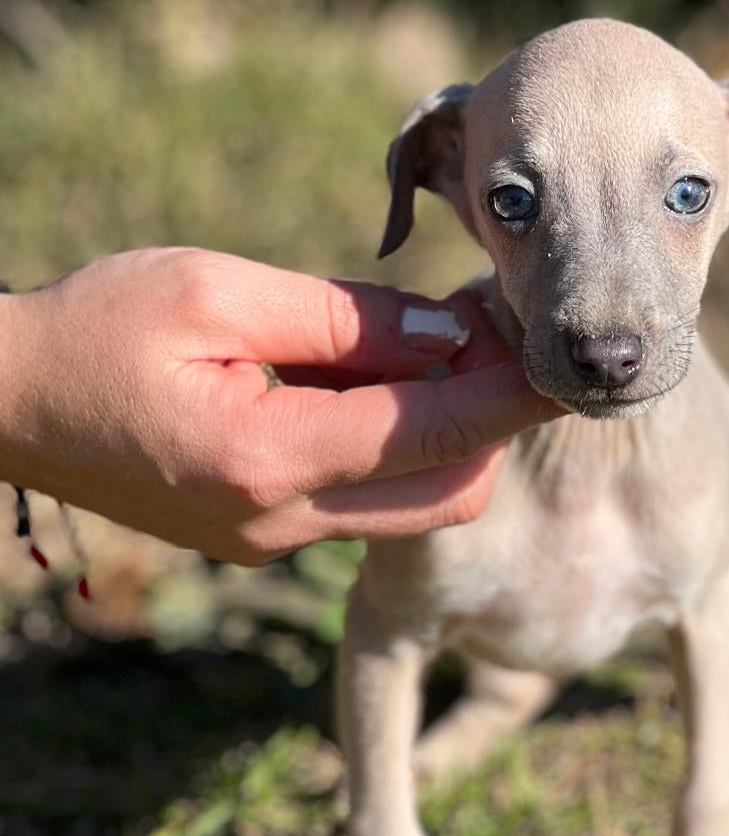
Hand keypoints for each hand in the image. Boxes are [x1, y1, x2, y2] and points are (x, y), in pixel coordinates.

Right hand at [0, 248, 560, 562]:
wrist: (6, 404)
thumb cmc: (97, 328)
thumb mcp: (215, 290)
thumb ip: (343, 319)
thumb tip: (447, 333)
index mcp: (265, 457)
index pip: (433, 434)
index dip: (511, 393)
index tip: (564, 356)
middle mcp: (278, 524)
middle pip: (447, 494)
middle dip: (490, 420)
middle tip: (486, 330)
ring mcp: (271, 545)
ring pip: (415, 507)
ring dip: (447, 435)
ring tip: (429, 342)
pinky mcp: (264, 541)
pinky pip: (365, 503)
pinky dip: (396, 449)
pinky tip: (371, 380)